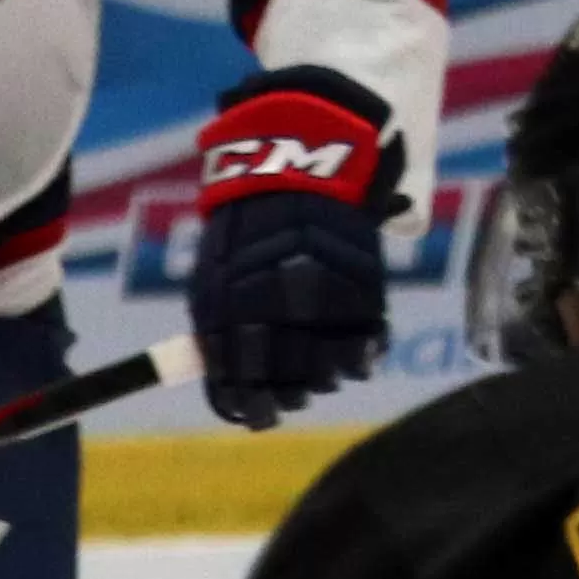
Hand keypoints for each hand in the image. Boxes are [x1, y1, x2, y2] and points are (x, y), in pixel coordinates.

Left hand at [187, 65, 400, 427]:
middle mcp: (273, 313)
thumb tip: (226, 393)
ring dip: (323, 378)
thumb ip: (215, 337)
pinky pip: (365, 346)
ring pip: (327, 374)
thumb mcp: (213, 276)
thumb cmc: (246, 227)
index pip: (236, 387)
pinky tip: (354, 356)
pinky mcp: (361, 289)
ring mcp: (320, 302)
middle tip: (291, 393)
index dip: (247, 408)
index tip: (256, 414)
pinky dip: (361, 358)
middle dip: (287, 396)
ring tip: (321, 367)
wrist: (297, 164)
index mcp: (228, 313)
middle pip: (286, 387)